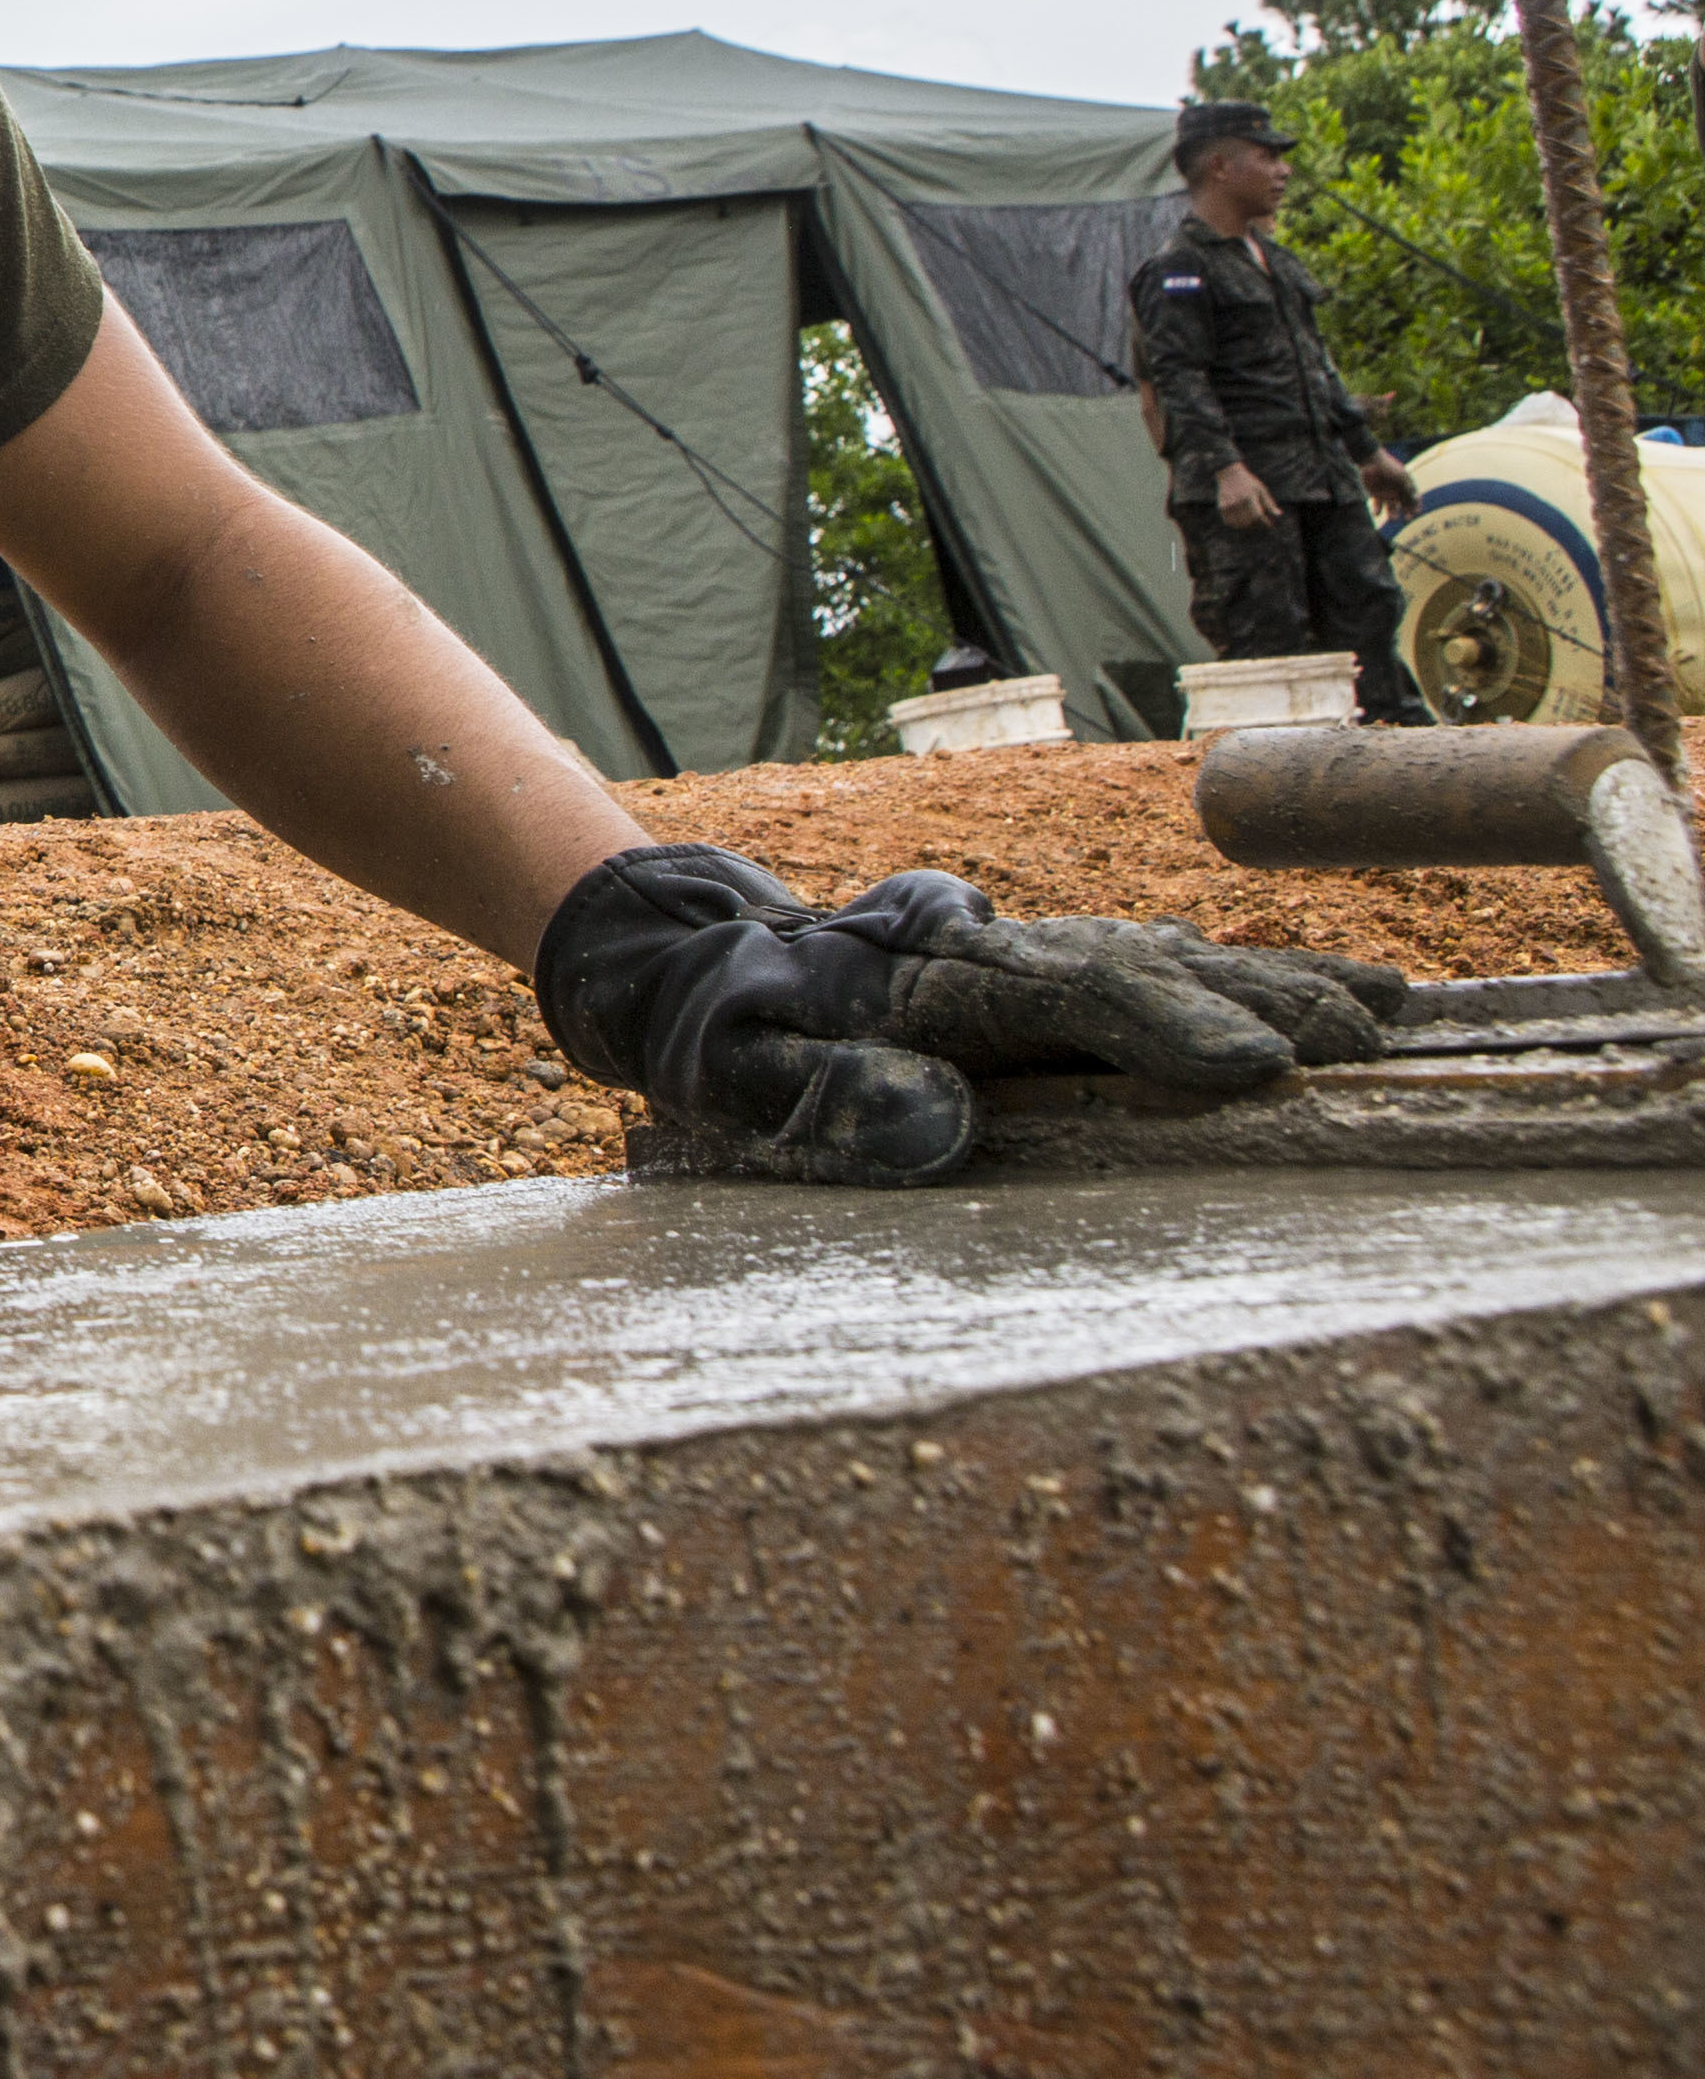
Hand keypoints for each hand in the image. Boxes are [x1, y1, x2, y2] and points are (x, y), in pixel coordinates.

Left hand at [536, 846, 1401, 1183]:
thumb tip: (947, 1127)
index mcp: (929, 979)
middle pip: (1145, 967)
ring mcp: (1026, 953)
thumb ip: (827, 1100)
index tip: (1254, 1067)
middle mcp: (996, 951)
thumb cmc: (719, 1030)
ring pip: (1169, 958)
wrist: (689, 959)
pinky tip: (1331, 1000)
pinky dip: (1248, 981)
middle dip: (1260, 1002)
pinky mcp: (1044, 970)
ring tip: (1388, 1014)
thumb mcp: (736, 1074)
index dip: (1163, 1028)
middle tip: (1366, 1041)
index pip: (1065, 997)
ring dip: (1278, 986)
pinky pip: (1160, 968)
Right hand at [1213, 459, 1282, 530]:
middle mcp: (1238, 501)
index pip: (1258, 515)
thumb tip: (1278, 515)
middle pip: (1249, 520)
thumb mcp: (1261, 489)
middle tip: (1260, 524)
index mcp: (1250, 496)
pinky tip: (1240, 522)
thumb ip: (1269, 503)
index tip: (1270, 526)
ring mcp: (1229, 505)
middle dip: (1256, 524)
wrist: (1229, 474)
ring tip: (1250, 523)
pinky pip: (1229, 522)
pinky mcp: (1222, 507)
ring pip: (1239, 523)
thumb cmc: (1248, 482)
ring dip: (1246, 525)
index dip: (1265, 522)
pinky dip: (1235, 524)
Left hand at [1365, 459, 1419, 516]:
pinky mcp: (1375, 495)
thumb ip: (1408, 489)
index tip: (1416, 511)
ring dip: (1392, 514)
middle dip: (1407, 513)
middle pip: (1404, 506)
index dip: (1416, 505)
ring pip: (1391, 508)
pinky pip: (1377, 506)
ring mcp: (1386, 494)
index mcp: (1406, 485)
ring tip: (1392, 518)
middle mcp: (1397, 491)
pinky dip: (1377, 510)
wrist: (1371, 462)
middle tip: (1408, 519)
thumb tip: (1416, 500)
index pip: (1414, 498)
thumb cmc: (1389, 469)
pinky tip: (1377, 513)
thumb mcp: (1401, 478)